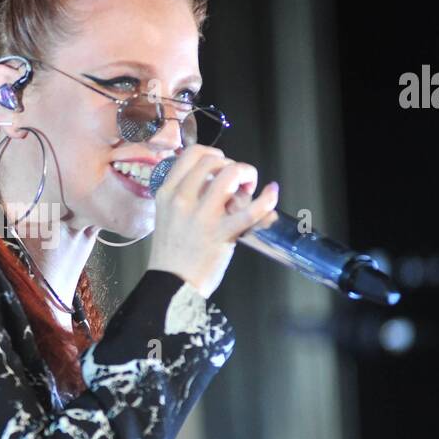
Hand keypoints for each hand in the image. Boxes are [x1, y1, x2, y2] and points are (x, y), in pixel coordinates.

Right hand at [145, 145, 279, 298]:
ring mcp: (202, 216)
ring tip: (249, 188)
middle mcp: (182, 200)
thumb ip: (185, 195)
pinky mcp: (221, 234)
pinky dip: (267, 199)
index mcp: (167, 193)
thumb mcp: (166, 216)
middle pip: (212, 160)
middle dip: (232, 165)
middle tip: (237, 181)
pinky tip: (271, 192)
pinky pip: (250, 211)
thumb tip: (217, 181)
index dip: (212, 153)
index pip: (191, 154)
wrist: (170, 285)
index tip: (221, 165)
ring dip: (246, 174)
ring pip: (230, 175)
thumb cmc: (171, 253)